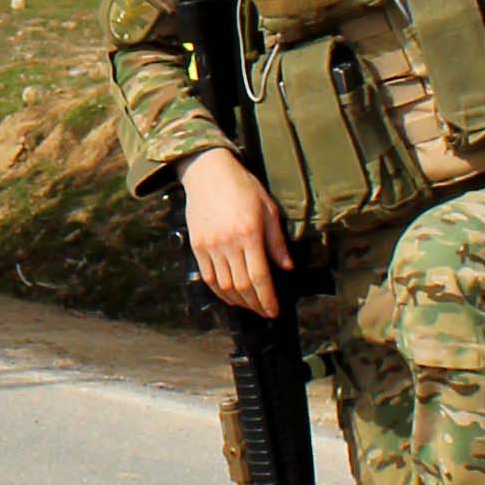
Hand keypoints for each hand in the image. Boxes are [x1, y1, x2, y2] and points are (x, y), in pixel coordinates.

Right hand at [182, 141, 289, 314]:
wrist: (208, 172)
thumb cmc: (242, 187)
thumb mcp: (268, 209)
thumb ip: (277, 241)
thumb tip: (287, 267)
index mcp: (249, 234)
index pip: (260, 277)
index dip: (268, 298)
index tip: (274, 311)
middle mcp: (228, 243)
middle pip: (242, 286)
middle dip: (255, 304)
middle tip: (265, 312)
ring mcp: (210, 246)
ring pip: (224, 286)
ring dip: (239, 301)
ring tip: (250, 306)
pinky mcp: (197, 246)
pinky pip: (208, 277)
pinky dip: (219, 292)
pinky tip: (229, 296)